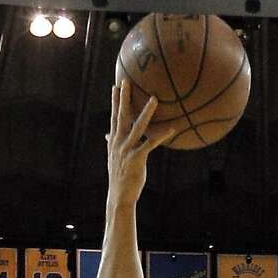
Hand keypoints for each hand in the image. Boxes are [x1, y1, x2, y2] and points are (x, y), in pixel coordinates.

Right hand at [106, 82, 173, 206]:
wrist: (119, 195)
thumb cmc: (119, 177)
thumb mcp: (113, 157)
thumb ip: (110, 143)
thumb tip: (106, 135)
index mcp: (114, 141)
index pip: (114, 117)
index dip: (114, 101)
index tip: (115, 86)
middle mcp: (119, 142)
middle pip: (122, 116)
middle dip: (123, 98)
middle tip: (126, 81)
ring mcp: (128, 149)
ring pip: (138, 126)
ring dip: (146, 112)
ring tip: (154, 98)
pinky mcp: (138, 158)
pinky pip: (151, 143)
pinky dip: (162, 136)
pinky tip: (172, 128)